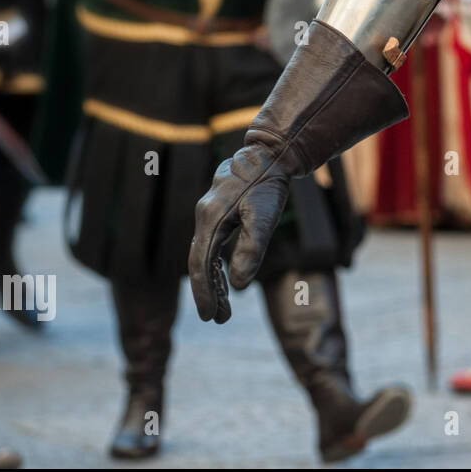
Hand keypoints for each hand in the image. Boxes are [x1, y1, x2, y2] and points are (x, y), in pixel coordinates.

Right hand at [189, 143, 291, 322]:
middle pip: (199, 263)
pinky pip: (212, 244)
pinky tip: (226, 278)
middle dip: (208, 293)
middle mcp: (205, 216)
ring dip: (213, 281)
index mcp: (211, 219)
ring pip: (205, 255)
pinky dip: (217, 265)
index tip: (211, 317)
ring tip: (224, 307)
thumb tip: (240, 285)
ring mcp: (210, 213)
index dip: (205, 293)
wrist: (271, 152)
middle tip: (219, 319)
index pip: (201, 265)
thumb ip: (252, 249)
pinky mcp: (220, 211)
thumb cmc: (269, 183)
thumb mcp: (264, 217)